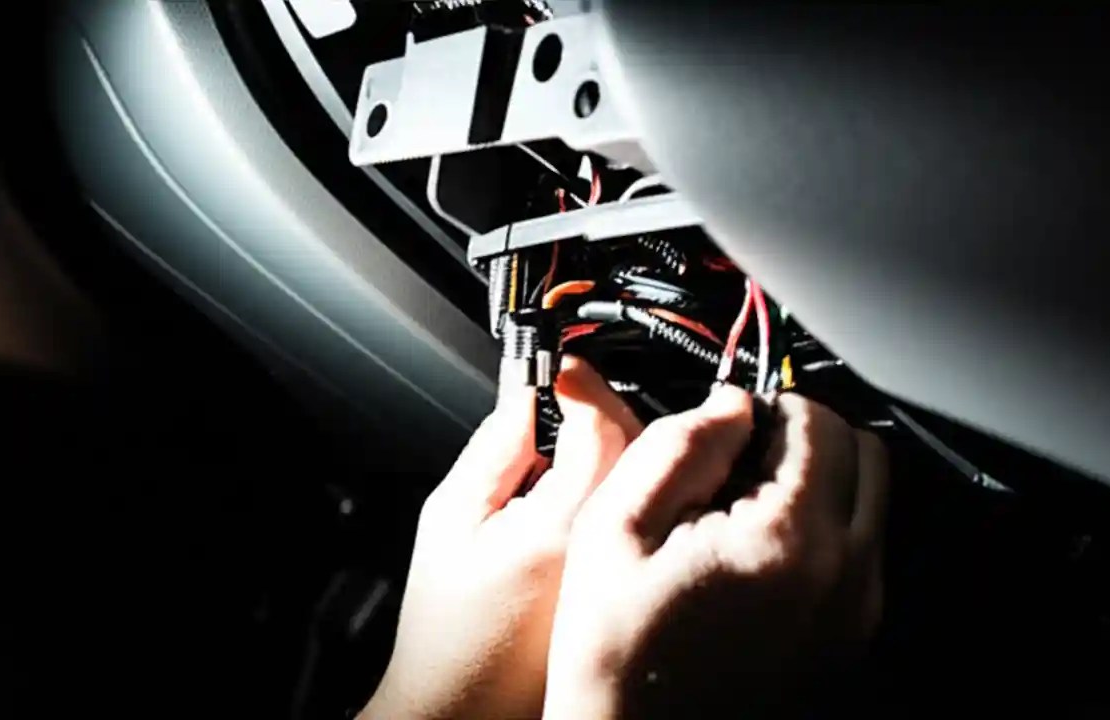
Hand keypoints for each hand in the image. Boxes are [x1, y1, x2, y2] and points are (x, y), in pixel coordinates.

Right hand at [360, 358, 641, 719]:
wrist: (464, 705)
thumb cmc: (447, 628)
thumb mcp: (448, 519)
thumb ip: (493, 450)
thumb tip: (528, 397)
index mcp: (563, 529)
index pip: (603, 427)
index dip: (581, 385)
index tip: (559, 373)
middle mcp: (617, 554)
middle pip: (643, 448)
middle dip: (609, 409)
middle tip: (569, 400)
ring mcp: (638, 579)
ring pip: (660, 484)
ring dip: (630, 446)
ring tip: (580, 445)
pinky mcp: (644, 596)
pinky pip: (662, 524)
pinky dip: (641, 491)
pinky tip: (603, 495)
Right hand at [544, 389, 888, 718]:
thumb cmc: (616, 652)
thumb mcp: (615, 527)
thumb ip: (681, 445)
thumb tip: (730, 403)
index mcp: (789, 540)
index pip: (819, 421)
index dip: (768, 406)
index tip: (729, 428)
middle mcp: (844, 577)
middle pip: (866, 453)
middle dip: (807, 438)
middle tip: (741, 463)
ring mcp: (855, 615)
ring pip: (870, 500)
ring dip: (819, 483)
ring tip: (742, 513)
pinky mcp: (849, 640)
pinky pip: (858, 552)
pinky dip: (820, 531)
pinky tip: (752, 556)